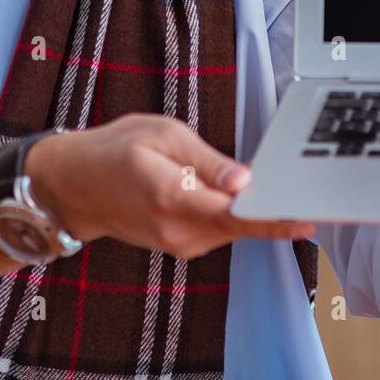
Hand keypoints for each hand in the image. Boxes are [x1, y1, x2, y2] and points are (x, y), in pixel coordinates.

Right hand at [27, 113, 315, 258]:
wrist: (73, 186)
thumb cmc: (114, 150)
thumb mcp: (162, 135)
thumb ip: (206, 161)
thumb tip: (244, 180)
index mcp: (173, 197)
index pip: (236, 214)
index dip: (274, 218)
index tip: (306, 218)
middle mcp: (177, 230)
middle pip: (240, 226)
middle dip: (273, 212)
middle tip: (305, 195)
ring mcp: (178, 243)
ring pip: (231, 230)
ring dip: (254, 214)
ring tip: (278, 190)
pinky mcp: (179, 245)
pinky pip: (218, 231)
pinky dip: (234, 216)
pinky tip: (243, 198)